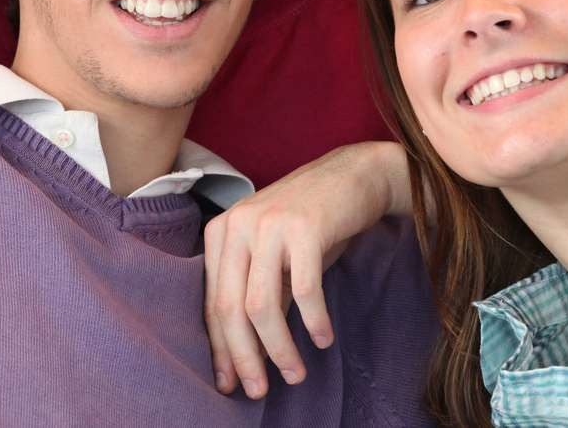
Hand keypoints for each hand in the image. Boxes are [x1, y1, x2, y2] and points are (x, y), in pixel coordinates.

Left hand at [202, 140, 409, 398]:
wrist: (353, 175)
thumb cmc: (311, 223)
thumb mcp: (274, 257)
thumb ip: (258, 294)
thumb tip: (247, 355)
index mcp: (221, 232)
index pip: (214, 303)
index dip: (222, 349)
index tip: (231, 384)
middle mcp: (238, 225)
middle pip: (231, 309)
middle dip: (245, 358)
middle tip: (259, 391)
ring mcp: (269, 224)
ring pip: (262, 306)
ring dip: (279, 348)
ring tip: (295, 373)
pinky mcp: (304, 226)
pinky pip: (304, 289)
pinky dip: (313, 321)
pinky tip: (322, 339)